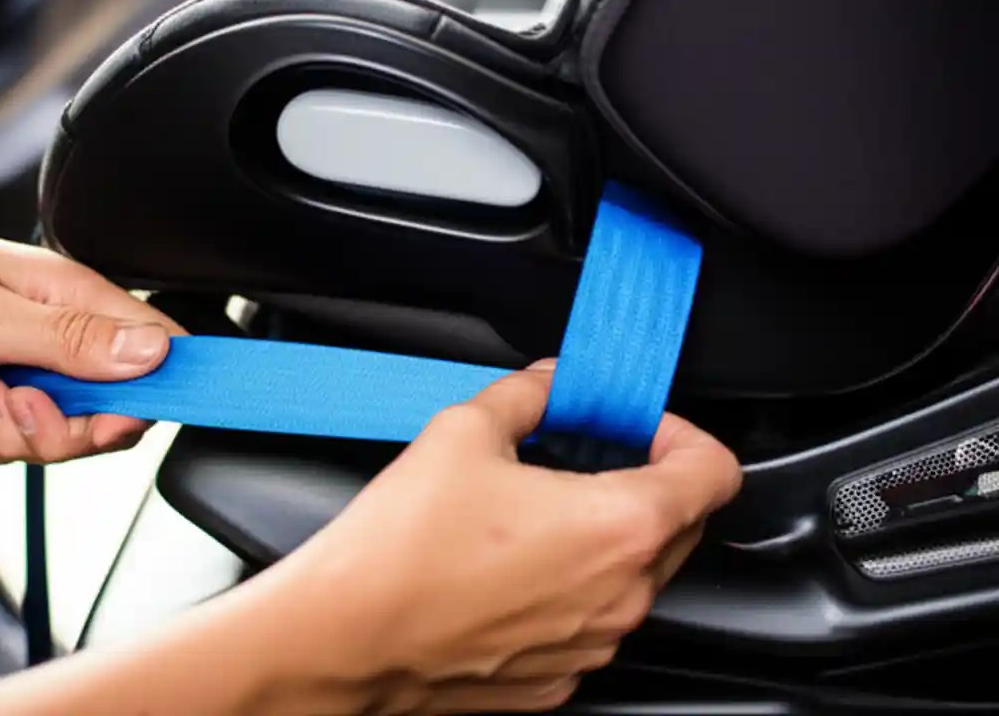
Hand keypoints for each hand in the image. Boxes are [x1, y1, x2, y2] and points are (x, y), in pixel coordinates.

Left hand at [0, 228, 186, 465]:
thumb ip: (75, 341)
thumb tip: (152, 352)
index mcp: (74, 296)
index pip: (151, 350)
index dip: (143, 396)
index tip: (107, 422)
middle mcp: (61, 332)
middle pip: (108, 409)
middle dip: (61, 429)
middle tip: (14, 407)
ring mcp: (30, 365)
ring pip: (59, 433)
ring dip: (11, 435)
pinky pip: (12, 441)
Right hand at [258, 362, 741, 714]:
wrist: (346, 638)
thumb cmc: (401, 547)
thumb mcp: (462, 431)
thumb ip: (527, 393)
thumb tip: (549, 383)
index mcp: (620, 525)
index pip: (715, 473)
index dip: (685, 435)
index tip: (641, 427)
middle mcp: (623, 594)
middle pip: (681, 526)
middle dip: (645, 482)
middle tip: (584, 456)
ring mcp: (594, 645)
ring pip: (635, 577)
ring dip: (606, 538)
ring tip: (537, 512)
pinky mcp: (560, 678)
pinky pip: (591, 623)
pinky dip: (571, 590)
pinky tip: (513, 566)